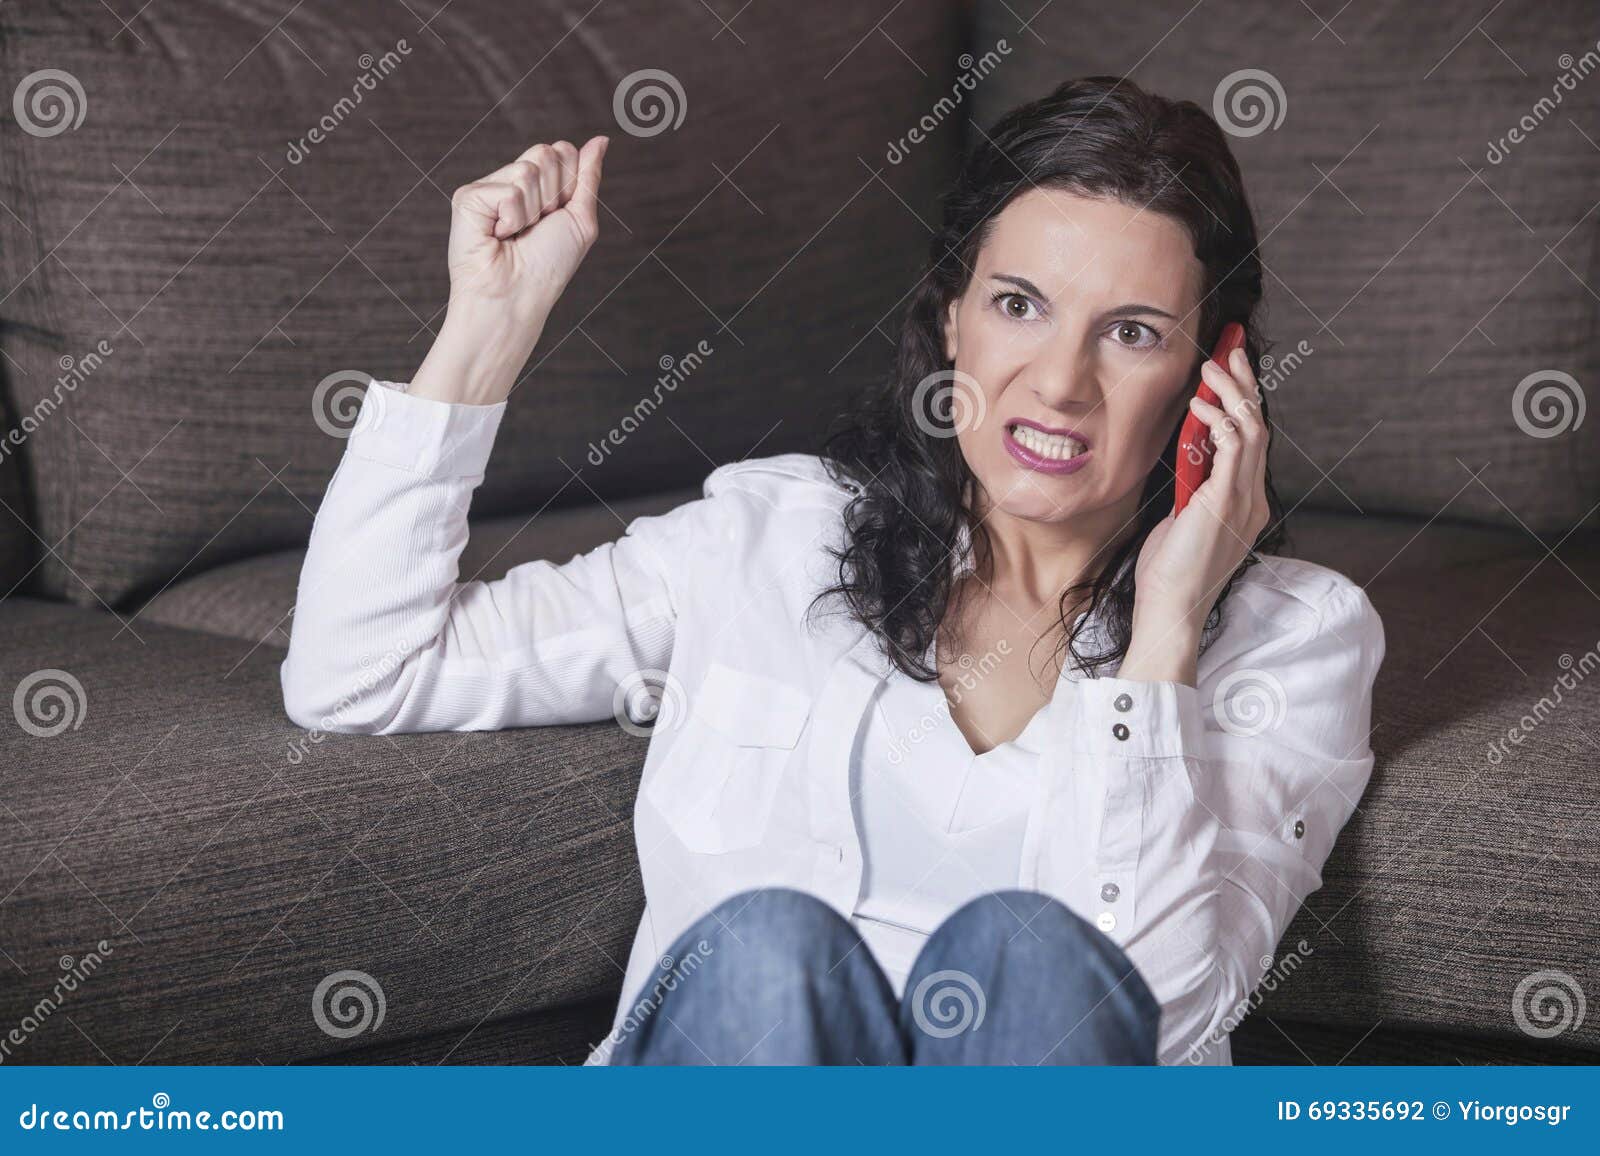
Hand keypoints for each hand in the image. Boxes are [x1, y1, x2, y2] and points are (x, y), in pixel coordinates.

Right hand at [411, 135, 609, 404]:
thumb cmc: (548, 266)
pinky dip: (511, 217)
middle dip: (552, 194)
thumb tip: (601, 140)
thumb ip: (588, 177)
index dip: (569, 185)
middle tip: (535, 227)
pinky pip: (508, 189)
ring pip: (528, 169)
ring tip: (515, 234)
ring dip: (532, 211)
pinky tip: (497, 234)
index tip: (557, 217)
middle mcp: (512, 182)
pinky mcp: (468, 197)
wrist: (518, 296)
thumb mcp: (580, 219)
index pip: (563, 152)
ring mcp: (489, 187)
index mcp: (539, 186)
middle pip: (547, 152)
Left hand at [1130, 344, 1271, 653]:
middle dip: (1246, 384)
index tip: (1229, 372)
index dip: (1243, 402)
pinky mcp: (1226, 502)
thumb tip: (1186, 459)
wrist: (1170, 609)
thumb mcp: (1181, 520)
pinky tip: (1199, 407)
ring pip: (1252, 429)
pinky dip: (1219, 421)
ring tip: (1212, 366)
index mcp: (1246, 502)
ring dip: (1232, 393)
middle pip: (1259, 426)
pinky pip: (1233, 448)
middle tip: (1231, 350)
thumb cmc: (1167, 571)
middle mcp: (1253, 498)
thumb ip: (1191, 489)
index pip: (1251, 440)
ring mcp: (1245, 500)